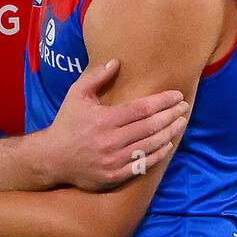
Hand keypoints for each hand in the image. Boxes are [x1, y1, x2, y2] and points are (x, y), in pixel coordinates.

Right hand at [42, 58, 188, 189]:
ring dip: (170, 133)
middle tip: (184, 107)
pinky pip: (144, 164)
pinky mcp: (114, 175)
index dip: (163, 101)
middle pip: (151, 127)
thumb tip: (117, 62)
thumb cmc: (66, 123)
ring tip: (180, 122)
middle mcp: (110, 141)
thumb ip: (96, 77)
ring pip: (151, 145)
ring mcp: (113, 160)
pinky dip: (159, 154)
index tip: (177, 95)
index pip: (142, 109)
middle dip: (171, 115)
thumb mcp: (76, 96)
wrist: (52, 157)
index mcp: (103, 120)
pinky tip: (167, 143)